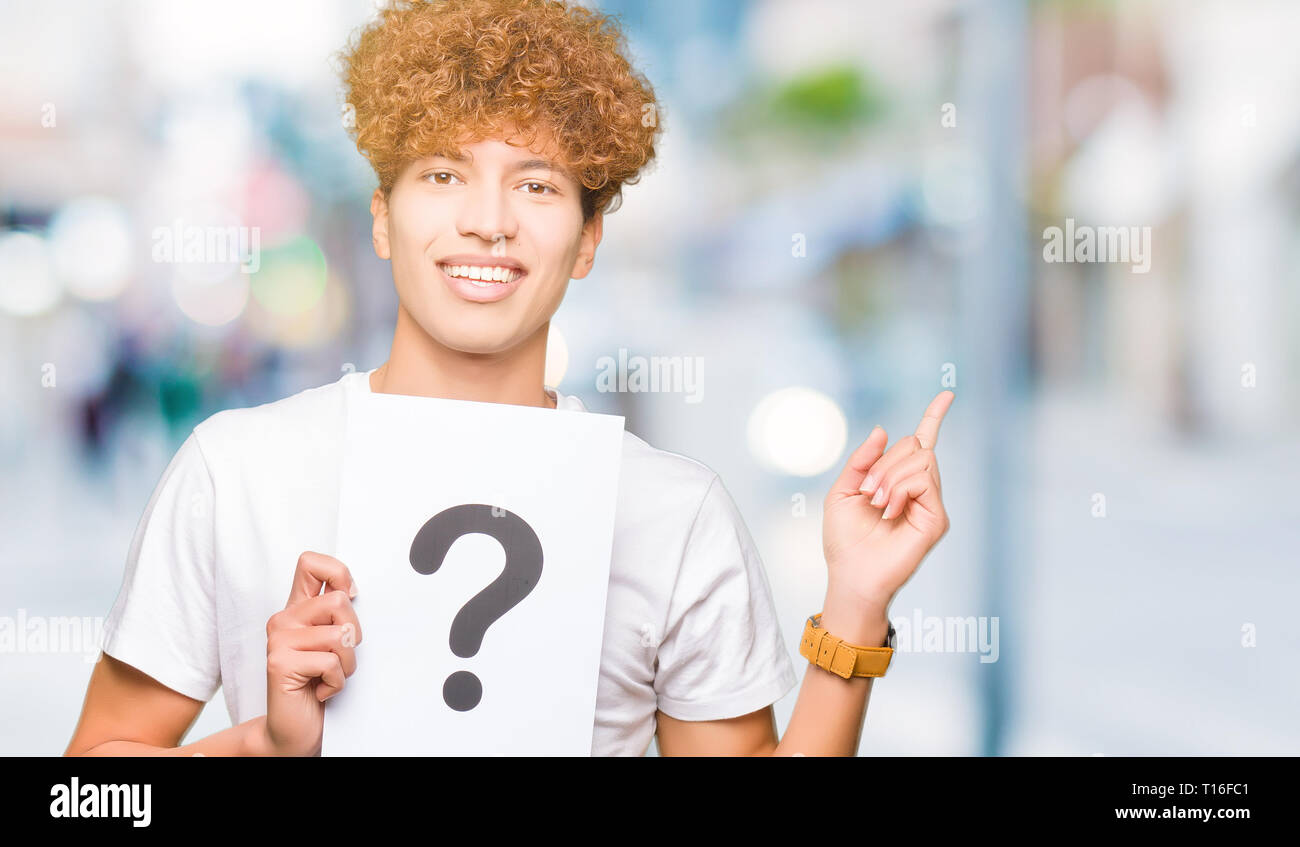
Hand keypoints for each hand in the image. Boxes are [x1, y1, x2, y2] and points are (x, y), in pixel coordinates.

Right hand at [261, 551, 361, 755]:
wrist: (294, 729)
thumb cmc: (317, 685)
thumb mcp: (332, 644)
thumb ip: (336, 614)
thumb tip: (351, 590)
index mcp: (298, 609)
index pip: (311, 564)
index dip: (338, 573)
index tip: (349, 598)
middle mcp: (284, 620)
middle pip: (339, 600)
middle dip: (353, 633)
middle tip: (338, 656)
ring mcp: (279, 640)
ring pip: (340, 634)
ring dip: (347, 664)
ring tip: (329, 676)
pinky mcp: (280, 663)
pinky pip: (331, 663)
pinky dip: (336, 682)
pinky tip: (320, 690)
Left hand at [822, 391, 953, 615]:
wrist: (850, 575)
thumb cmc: (844, 540)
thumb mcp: (843, 491)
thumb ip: (862, 460)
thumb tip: (884, 431)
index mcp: (898, 480)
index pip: (922, 442)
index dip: (935, 416)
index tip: (948, 394)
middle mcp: (919, 489)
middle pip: (915, 444)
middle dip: (884, 461)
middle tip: (868, 492)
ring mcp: (930, 503)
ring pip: (921, 458)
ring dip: (889, 475)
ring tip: (877, 504)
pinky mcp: (937, 518)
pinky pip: (924, 480)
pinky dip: (899, 489)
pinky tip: (889, 511)